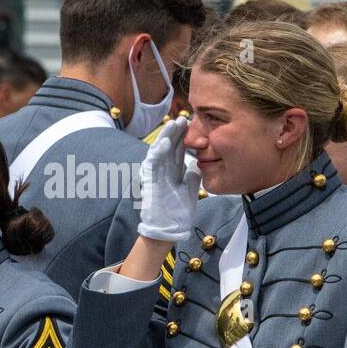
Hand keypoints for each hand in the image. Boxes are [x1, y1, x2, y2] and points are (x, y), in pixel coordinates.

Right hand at [136, 117, 200, 242]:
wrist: (168, 229)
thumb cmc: (177, 212)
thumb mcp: (189, 189)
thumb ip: (192, 176)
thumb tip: (196, 164)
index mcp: (172, 171)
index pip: (179, 149)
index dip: (185, 137)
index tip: (194, 124)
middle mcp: (163, 170)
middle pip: (170, 146)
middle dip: (176, 132)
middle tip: (185, 118)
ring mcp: (156, 174)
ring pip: (160, 150)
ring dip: (167, 136)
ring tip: (175, 124)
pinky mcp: (150, 181)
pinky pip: (153, 164)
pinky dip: (159, 152)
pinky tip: (166, 142)